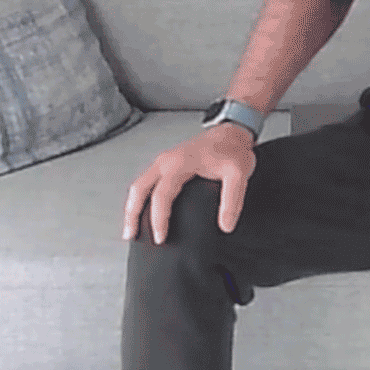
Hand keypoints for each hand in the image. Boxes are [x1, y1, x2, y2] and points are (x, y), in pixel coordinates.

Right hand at [124, 124, 256, 243]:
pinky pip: (146, 181)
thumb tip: (226, 225)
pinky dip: (140, 198)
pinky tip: (142, 210)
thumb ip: (232, 201)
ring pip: (139, 184)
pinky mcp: (167, 163)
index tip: (160, 238)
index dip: (158, 219)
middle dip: (132, 214)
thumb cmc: (233, 149)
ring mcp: (164, 161)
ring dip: (132, 206)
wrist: (232, 132)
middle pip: (139, 189)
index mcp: (180, 163)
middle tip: (131, 236)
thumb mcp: (238, 174)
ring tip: (131, 228)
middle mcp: (167, 161)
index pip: (161, 195)